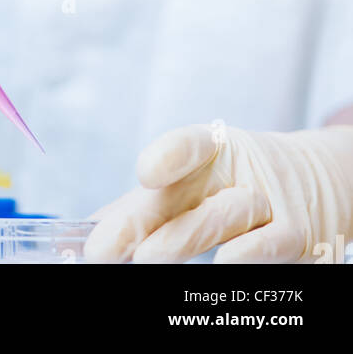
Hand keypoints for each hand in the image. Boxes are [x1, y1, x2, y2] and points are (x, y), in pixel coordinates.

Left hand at [85, 120, 352, 263]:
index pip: (191, 145)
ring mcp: (270, 200)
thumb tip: (92, 227)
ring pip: (226, 215)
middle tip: (103, 247)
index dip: (170, 154)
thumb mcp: (199, 181)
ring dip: (182, 238)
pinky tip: (223, 265)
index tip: (144, 172)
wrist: (316, 182)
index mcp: (213, 149)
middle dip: (143, 220)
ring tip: (145, 259)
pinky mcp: (295, 233)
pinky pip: (268, 243)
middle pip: (190, 192)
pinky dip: (246, 254)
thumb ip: (149, 205)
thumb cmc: (239, 183)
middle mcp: (242, 168)